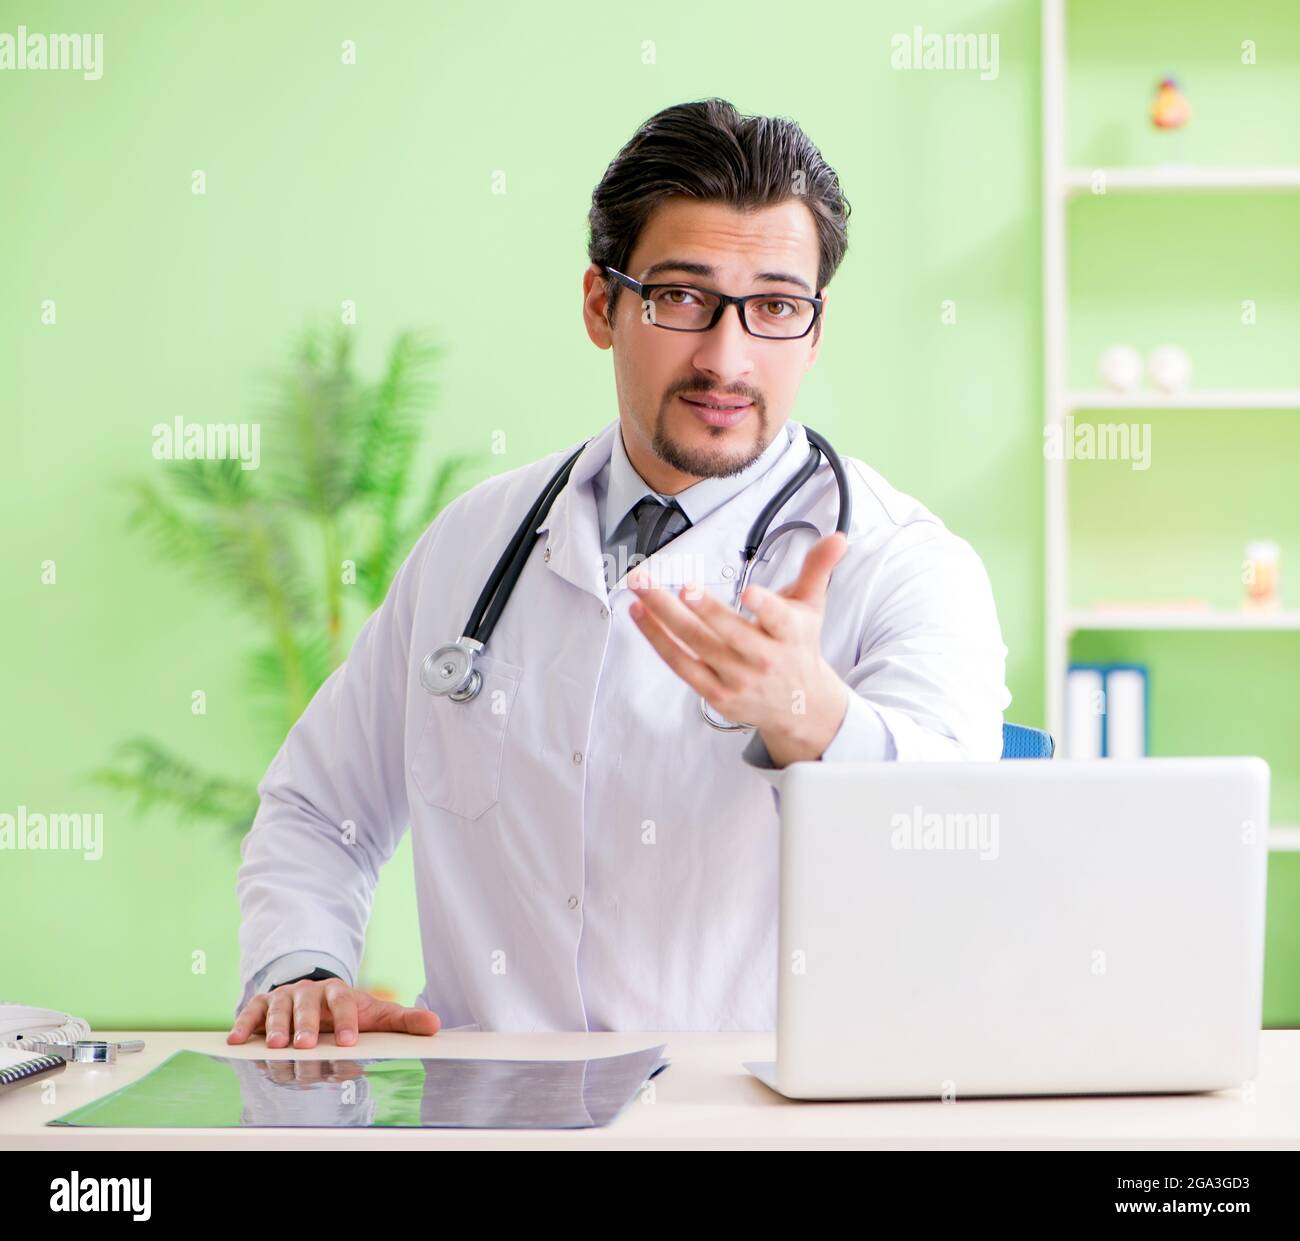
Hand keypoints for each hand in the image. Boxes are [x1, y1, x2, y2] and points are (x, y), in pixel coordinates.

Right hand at [227, 978, 440, 1048]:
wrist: (316, 993)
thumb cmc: (347, 1010)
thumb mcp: (375, 1013)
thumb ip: (403, 1021)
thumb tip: (436, 1024)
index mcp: (339, 992)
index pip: (344, 1003)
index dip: (347, 1021)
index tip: (351, 1041)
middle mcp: (309, 992)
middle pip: (307, 1005)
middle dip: (307, 1025)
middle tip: (308, 1044)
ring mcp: (284, 996)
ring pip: (278, 1008)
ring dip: (276, 1026)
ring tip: (276, 1045)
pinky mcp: (262, 1004)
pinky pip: (250, 1011)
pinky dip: (243, 1024)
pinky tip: (236, 1040)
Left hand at [628, 530, 850, 765]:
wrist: (798, 707)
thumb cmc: (798, 648)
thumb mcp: (813, 607)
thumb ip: (818, 569)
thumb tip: (838, 537)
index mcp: (789, 634)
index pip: (779, 620)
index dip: (765, 607)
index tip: (750, 593)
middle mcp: (763, 659)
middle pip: (728, 633)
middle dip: (703, 609)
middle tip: (682, 586)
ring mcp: (736, 678)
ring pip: (696, 645)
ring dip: (664, 616)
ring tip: (641, 587)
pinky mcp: (714, 693)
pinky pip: (680, 664)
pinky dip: (657, 639)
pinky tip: (639, 613)